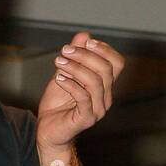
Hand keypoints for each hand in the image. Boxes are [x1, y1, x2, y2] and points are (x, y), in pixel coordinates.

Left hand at [36, 32, 123, 148]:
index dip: (105, 49)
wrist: (48, 130)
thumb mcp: (65, 72)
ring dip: (75, 68)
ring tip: (58, 62)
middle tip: (65, 51)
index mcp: (105, 85)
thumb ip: (75, 55)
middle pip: (106, 69)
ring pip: (95, 82)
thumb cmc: (58, 102)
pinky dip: (70, 84)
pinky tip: (58, 78)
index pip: (117, 63)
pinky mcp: (86, 119)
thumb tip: (84, 35)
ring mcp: (98, 109)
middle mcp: (106, 97)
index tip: (86, 41)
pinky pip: (84, 97)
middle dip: (84, 55)